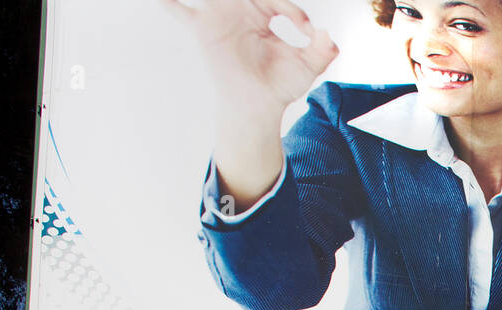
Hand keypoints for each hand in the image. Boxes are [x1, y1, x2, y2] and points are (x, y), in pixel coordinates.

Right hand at [161, 0, 338, 118]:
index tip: (305, 31)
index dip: (293, 10)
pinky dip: (170, 4)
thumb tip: (331, 39)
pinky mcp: (204, 31)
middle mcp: (241, 10)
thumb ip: (322, 51)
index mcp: (265, 13)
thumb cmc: (280, 86)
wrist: (258, 107)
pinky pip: (182, 13)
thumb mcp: (306, 67)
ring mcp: (221, 18)